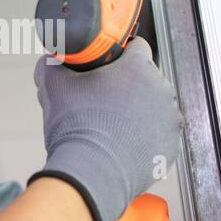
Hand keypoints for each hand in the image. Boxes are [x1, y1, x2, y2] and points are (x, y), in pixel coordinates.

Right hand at [29, 36, 183, 220]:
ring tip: (113, 125)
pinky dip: (145, 137)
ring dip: (139, 111)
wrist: (91, 174)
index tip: (108, 65)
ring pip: (154, 106)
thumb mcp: (54, 88)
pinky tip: (124, 143)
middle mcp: (161, 90)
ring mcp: (169, 120)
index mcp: (138, 68)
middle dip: (129, 86)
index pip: (136, 46)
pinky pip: (159, 134)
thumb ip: (52, 65)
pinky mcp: (171, 146)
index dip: (120, 53)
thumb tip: (49, 61)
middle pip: (146, 78)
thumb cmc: (77, 129)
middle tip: (104, 100)